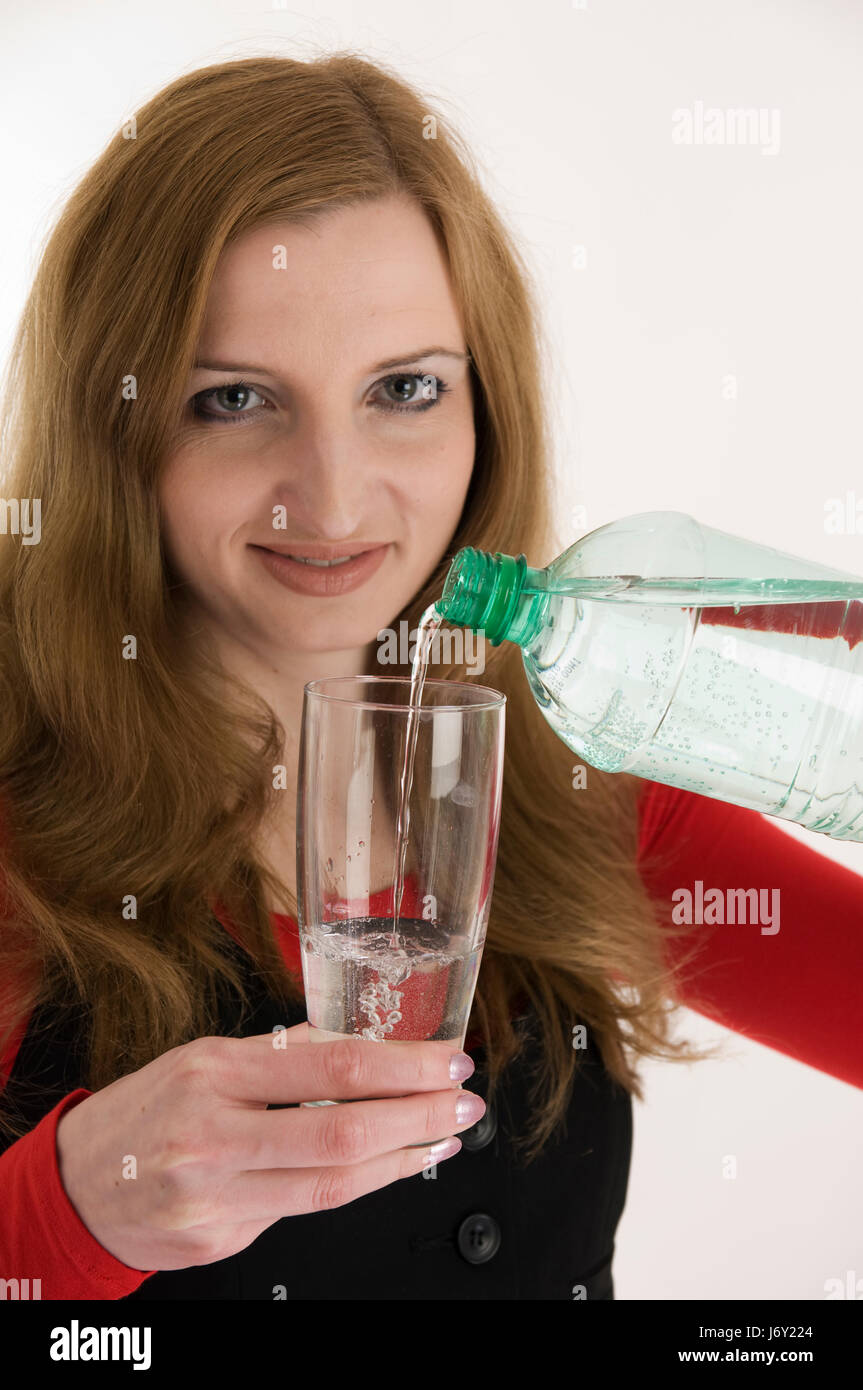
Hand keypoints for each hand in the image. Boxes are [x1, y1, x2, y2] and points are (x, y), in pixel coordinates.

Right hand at [55, 1024, 481, 1271]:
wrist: (77, 1185)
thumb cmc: (144, 1111)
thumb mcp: (200, 1059)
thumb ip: (275, 1056)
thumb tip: (356, 1044)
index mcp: (213, 1073)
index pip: (330, 1066)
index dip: (402, 1066)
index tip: (445, 1059)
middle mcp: (214, 1136)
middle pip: (342, 1132)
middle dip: (419, 1116)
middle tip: (463, 1102)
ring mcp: (216, 1197)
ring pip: (333, 1184)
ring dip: (402, 1160)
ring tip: (441, 1138)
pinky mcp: (222, 1240)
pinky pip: (305, 1211)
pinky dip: (358, 1187)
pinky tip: (389, 1168)